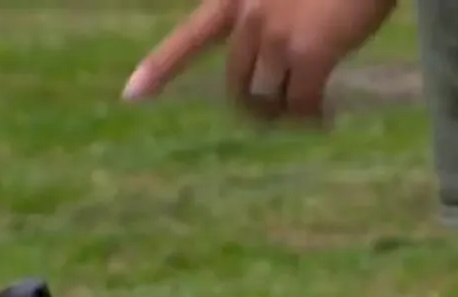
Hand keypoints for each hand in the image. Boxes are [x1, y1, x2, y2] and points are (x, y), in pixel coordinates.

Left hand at [122, 0, 396, 121]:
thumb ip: (271, 20)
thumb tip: (275, 71)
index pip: (190, 39)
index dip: (160, 70)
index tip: (130, 96)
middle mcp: (250, 17)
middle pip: (239, 88)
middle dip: (259, 110)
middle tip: (286, 115)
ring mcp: (277, 37)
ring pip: (269, 102)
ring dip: (289, 116)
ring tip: (313, 114)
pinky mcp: (309, 54)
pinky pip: (301, 106)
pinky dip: (312, 118)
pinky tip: (327, 116)